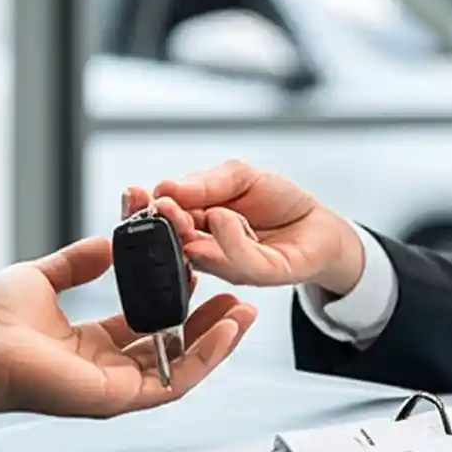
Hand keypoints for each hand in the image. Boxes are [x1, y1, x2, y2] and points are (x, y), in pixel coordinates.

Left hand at [0, 237, 257, 417]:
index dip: (177, 302)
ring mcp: (118, 388)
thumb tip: (108, 242)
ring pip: (184, 366)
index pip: (147, 326)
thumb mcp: (42, 276)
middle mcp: (108, 370)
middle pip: (174, 348)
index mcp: (90, 345)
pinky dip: (207, 356)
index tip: (200, 275)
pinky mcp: (123, 397)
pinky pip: (177, 380)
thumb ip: (77, 262)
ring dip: (218, 340)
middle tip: (238, 299)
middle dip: (209, 324)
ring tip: (246, 312)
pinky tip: (228, 329)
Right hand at [124, 160, 364, 294]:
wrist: (319, 224)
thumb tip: (164, 186)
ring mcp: (231, 266)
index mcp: (195, 225)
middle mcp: (206, 251)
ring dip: (187, 231)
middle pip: (171, 243)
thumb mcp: (239, 177)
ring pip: (201, 256)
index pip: (159, 219)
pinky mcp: (263, 274)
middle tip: (156, 205)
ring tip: (179, 208)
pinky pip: (242, 263)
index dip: (142, 208)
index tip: (132, 193)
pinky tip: (222, 218)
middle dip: (160, 223)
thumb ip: (204, 182)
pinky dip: (229, 240)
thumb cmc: (277, 201)